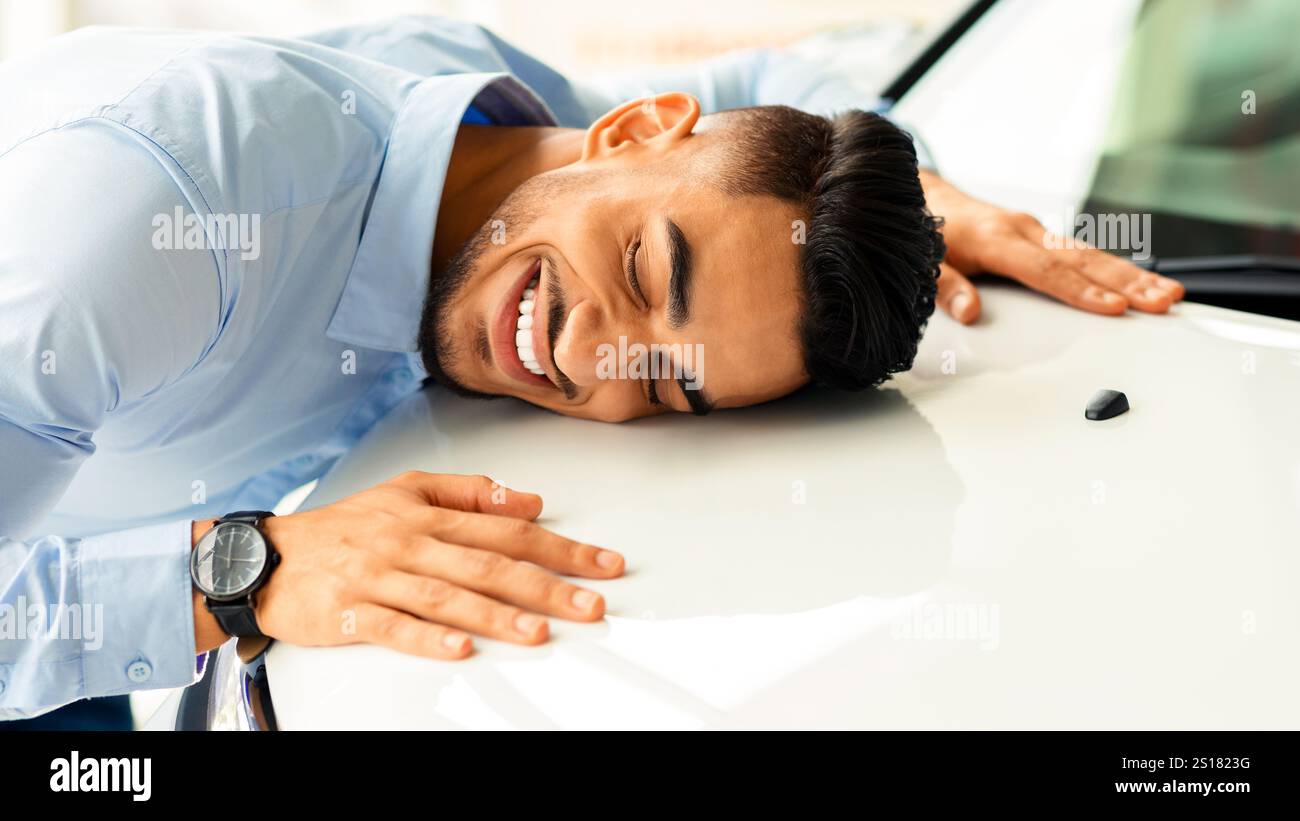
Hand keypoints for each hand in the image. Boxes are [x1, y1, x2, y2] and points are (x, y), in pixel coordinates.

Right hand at [197, 471, 624, 658]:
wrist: (263, 557)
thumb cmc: (342, 527)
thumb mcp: (405, 490)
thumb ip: (471, 493)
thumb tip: (530, 499)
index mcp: (427, 515)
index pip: (508, 530)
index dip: (560, 548)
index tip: (603, 565)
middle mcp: (408, 543)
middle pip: (488, 565)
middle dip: (546, 586)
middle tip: (591, 605)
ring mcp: (378, 578)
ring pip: (446, 597)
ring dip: (496, 616)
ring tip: (538, 632)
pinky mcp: (348, 614)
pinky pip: (392, 627)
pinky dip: (427, 638)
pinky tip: (460, 649)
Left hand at [919, 170, 1184, 323]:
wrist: (926, 196)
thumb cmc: (927, 230)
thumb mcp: (924, 260)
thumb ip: (944, 286)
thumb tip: (968, 313)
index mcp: (997, 238)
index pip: (1046, 271)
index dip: (1081, 292)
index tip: (1114, 307)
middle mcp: (1024, 230)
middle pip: (1083, 260)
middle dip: (1128, 282)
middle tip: (1163, 299)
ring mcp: (1036, 231)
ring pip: (1092, 254)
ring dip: (1132, 275)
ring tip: (1168, 294)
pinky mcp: (1041, 236)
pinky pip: (1084, 253)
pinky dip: (1116, 269)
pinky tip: (1143, 283)